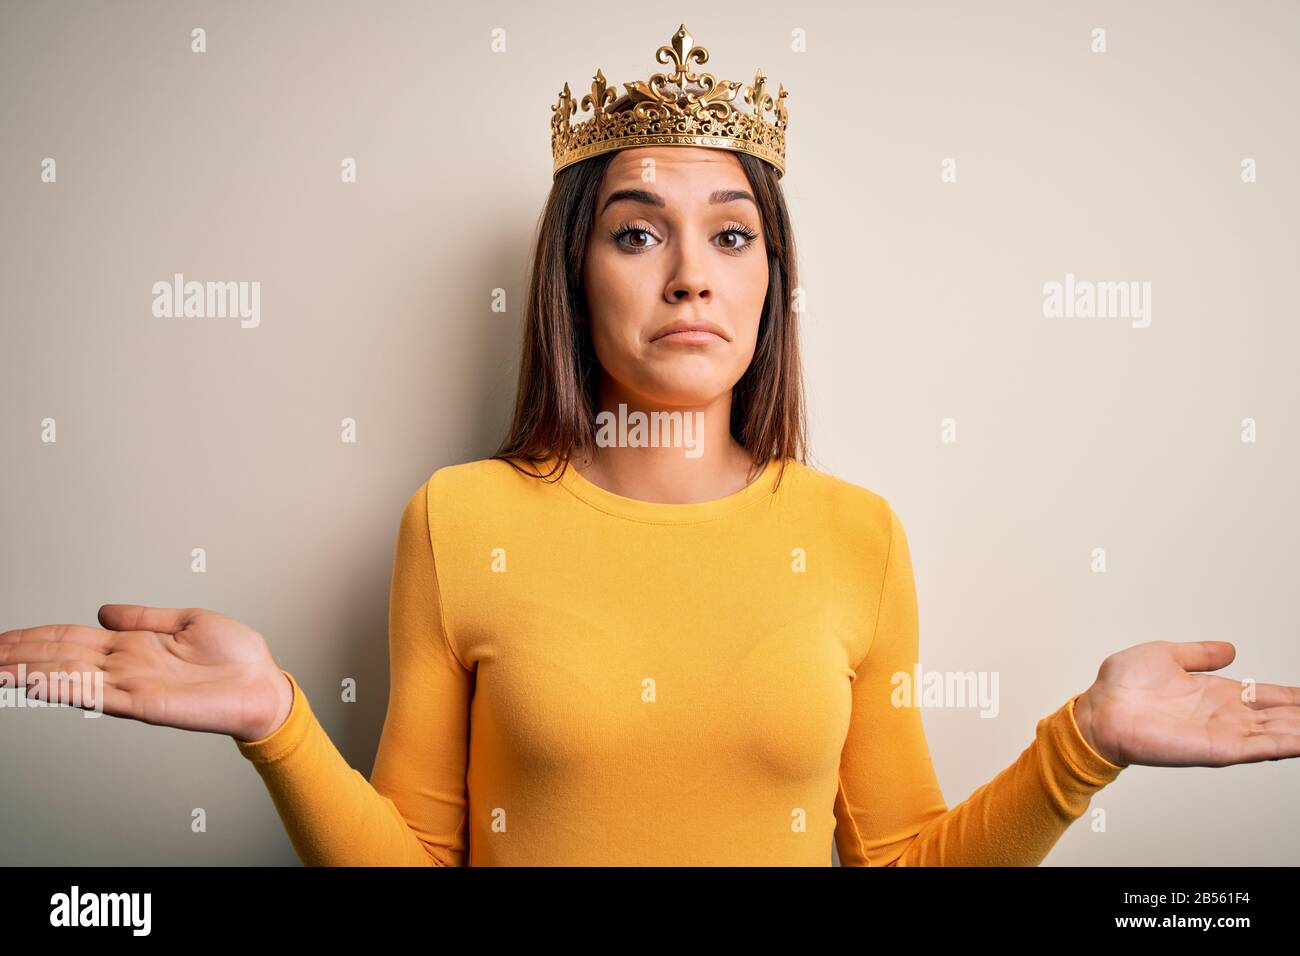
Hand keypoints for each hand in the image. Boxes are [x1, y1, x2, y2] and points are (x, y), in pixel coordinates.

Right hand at [0, 604, 293, 742]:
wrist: (264, 686)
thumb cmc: (237, 658)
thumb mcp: (189, 621)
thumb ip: (144, 617)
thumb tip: (104, 610)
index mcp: (133, 646)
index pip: (70, 639)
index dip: (34, 638)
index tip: (1, 640)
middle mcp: (125, 666)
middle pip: (58, 655)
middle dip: (19, 654)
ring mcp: (130, 684)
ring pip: (67, 675)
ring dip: (28, 670)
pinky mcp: (143, 702)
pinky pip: (96, 693)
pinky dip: (64, 686)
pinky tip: (36, 680)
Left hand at [1072, 640, 1299, 767]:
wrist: (1097, 710)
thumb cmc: (1121, 686)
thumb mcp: (1166, 655)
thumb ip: (1200, 654)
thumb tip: (1229, 649)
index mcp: (1216, 693)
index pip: (1266, 697)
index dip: (1292, 698)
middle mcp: (1222, 716)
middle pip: (1277, 718)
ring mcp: (1220, 733)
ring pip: (1274, 734)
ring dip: (1299, 731)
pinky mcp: (1212, 749)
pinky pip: (1255, 748)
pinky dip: (1282, 745)